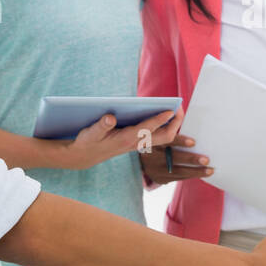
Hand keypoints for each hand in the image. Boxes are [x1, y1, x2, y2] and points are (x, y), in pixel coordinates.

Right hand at [51, 108, 180, 170]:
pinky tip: (166, 116)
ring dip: (173, 125)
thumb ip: (101, 125)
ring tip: (177, 110)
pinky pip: (158, 137)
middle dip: (174, 124)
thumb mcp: (91, 132)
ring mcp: (138, 144)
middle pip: (164, 137)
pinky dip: (165, 127)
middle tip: (179, 108)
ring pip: (163, 138)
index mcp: (125, 139)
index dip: (159, 119)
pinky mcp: (138, 143)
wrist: (85, 157)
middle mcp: (135, 143)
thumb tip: (110, 117)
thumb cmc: (89, 142)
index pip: (147, 129)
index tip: (170, 110)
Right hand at [138, 119, 211, 184]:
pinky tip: (202, 174)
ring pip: (177, 171)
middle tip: (206, 159)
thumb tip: (180, 110)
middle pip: (173, 158)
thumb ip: (167, 126)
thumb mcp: (156, 132)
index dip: (180, 141)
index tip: (193, 142)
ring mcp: (154, 170)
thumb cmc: (155, 140)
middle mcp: (151, 157)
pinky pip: (177, 177)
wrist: (140, 158)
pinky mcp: (159, 179)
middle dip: (191, 159)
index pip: (166, 141)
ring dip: (196, 171)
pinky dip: (190, 175)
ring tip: (210, 170)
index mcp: (151, 142)